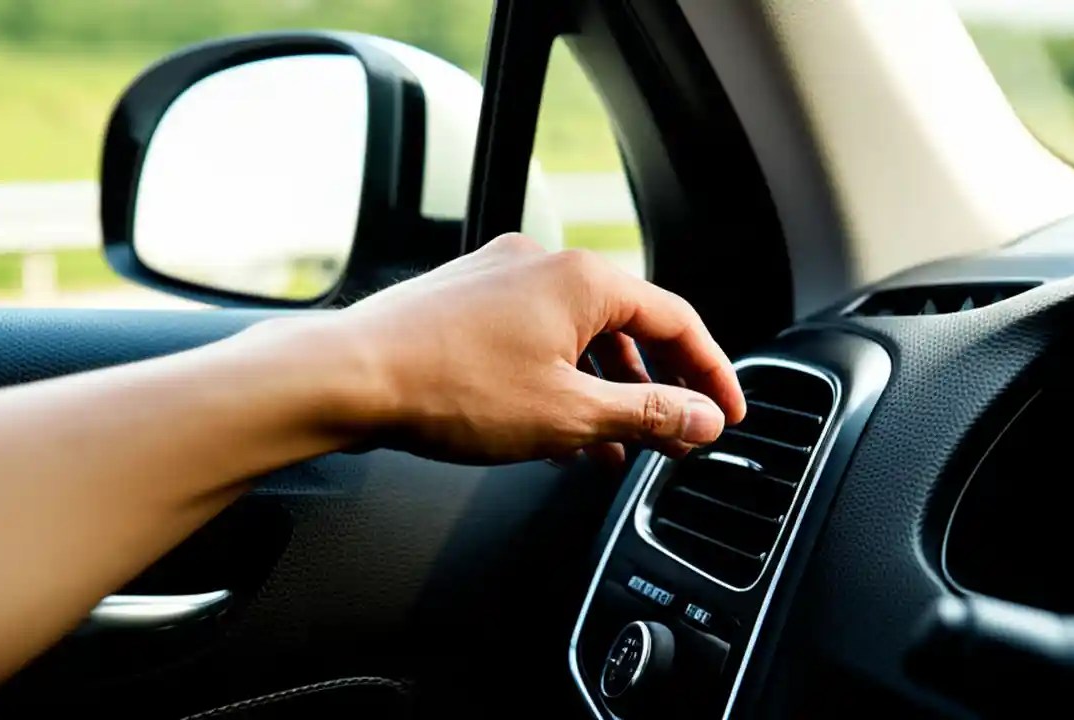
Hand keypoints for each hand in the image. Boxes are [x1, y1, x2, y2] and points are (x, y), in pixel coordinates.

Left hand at [335, 233, 745, 464]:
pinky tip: (555, 427)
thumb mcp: (568, 413)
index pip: (676, 320)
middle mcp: (543, 264)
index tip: (725, 412)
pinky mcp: (465, 300)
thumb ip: (646, 415)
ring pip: (577, 336)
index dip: (710, 372)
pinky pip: (533, 338)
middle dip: (653, 387)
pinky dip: (557, 379)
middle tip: (672, 434)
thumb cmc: (449, 386)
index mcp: (582, 280)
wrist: (348, 376)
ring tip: (613, 445)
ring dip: (602, 390)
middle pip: (627, 326)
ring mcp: (499, 279)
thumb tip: (701, 419)